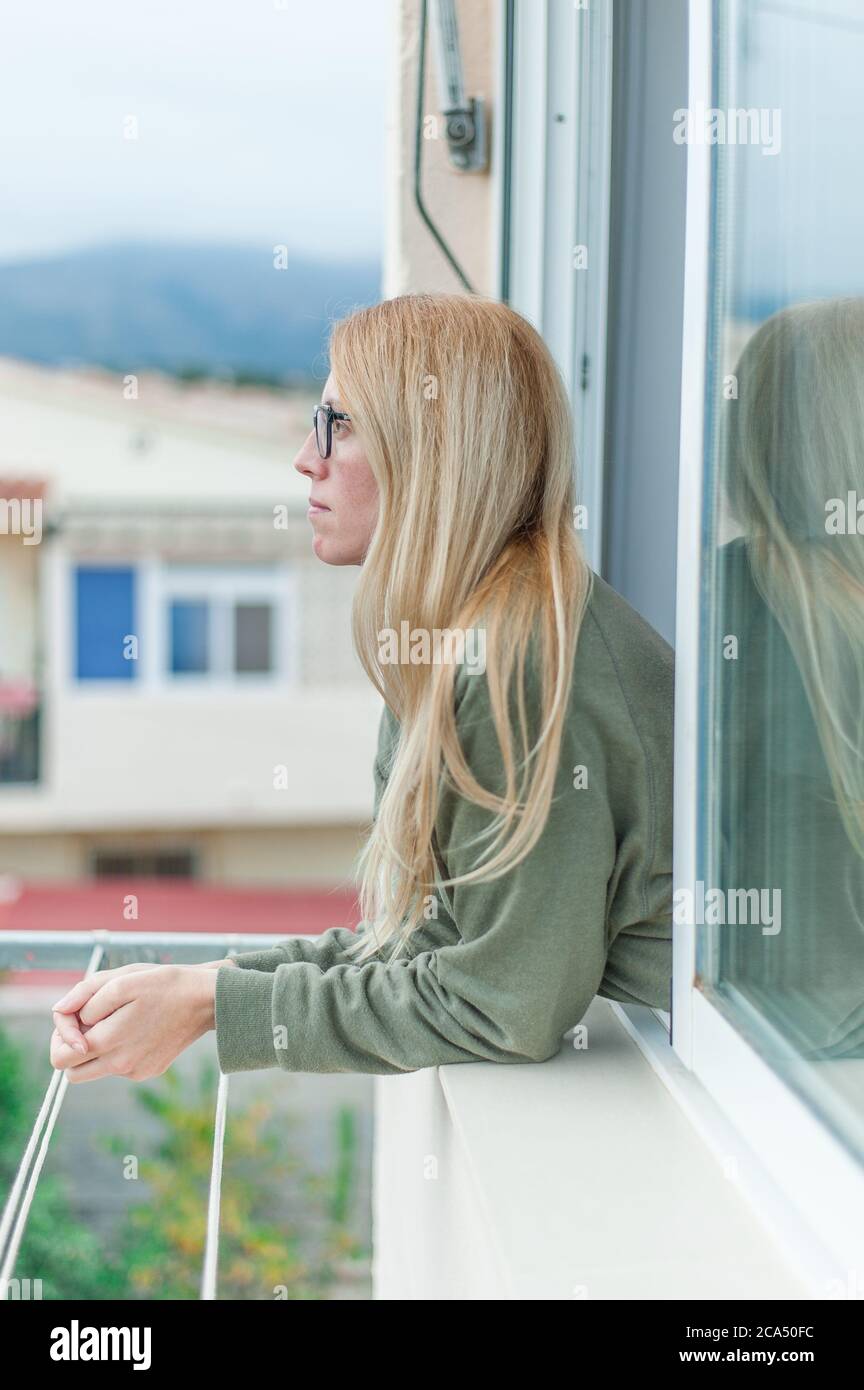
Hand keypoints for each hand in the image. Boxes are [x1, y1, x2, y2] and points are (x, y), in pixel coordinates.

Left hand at [49, 964, 219, 1082]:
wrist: (207, 1000)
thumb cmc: (164, 984)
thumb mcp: (121, 979)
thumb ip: (83, 997)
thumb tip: (58, 1011)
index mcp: (110, 1042)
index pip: (60, 1059)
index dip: (60, 1035)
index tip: (77, 1016)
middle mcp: (121, 1065)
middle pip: (73, 1073)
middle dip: (72, 1048)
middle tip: (89, 1021)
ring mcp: (136, 1071)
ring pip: (95, 1070)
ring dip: (95, 1049)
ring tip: (116, 1021)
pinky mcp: (149, 1071)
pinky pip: (118, 1067)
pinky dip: (118, 1050)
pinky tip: (137, 1027)